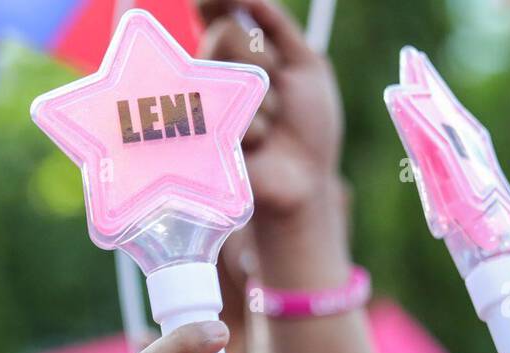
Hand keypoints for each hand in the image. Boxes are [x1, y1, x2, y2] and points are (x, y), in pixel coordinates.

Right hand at [199, 0, 342, 218]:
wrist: (308, 178)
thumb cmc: (308, 127)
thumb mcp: (307, 66)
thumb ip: (279, 26)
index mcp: (235, 54)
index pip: (213, 13)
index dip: (213, 2)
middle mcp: (211, 75)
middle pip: (222, 34)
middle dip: (263, 59)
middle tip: (275, 91)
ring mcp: (203, 108)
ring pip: (226, 75)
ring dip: (264, 102)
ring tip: (270, 128)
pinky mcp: (201, 141)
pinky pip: (229, 117)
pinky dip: (256, 132)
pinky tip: (257, 149)